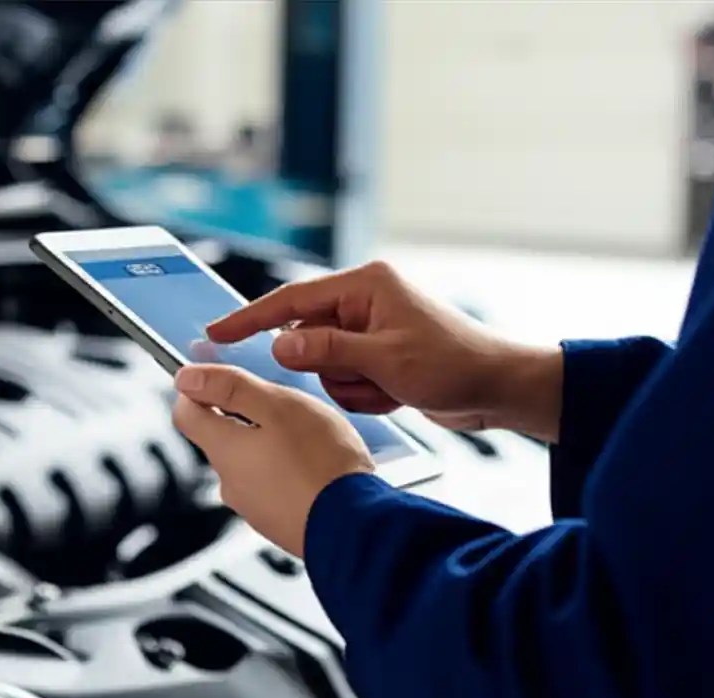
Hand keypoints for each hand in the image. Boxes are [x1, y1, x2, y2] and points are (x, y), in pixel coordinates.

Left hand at [172, 364, 372, 556]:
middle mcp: (230, 482)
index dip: (199, 391)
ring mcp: (253, 507)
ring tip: (309, 440)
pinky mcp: (277, 523)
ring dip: (270, 446)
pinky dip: (287, 473)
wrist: (355, 526)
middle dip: (246, 418)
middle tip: (285, 408)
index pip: (185, 413)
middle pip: (221, 438)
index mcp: (223, 450)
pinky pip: (273, 487)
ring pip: (250, 463)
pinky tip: (317, 468)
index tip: (223, 380)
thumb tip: (187, 379)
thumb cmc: (322, 464)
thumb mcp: (278, 406)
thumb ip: (230, 388)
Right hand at [207, 261, 563, 441]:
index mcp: (365, 285)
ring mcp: (370, 331)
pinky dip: (366, 395)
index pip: (292, 301)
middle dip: (334, 370)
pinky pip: (347, 381)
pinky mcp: (377, 357)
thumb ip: (328, 351)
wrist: (498, 389)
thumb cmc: (453, 364)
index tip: (215, 332)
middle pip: (308, 340)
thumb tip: (279, 346)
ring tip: (390, 388)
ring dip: (353, 387)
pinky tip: (396, 395)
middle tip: (370, 379)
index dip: (251, 318)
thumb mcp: (386, 360)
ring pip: (326, 367)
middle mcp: (364, 302)